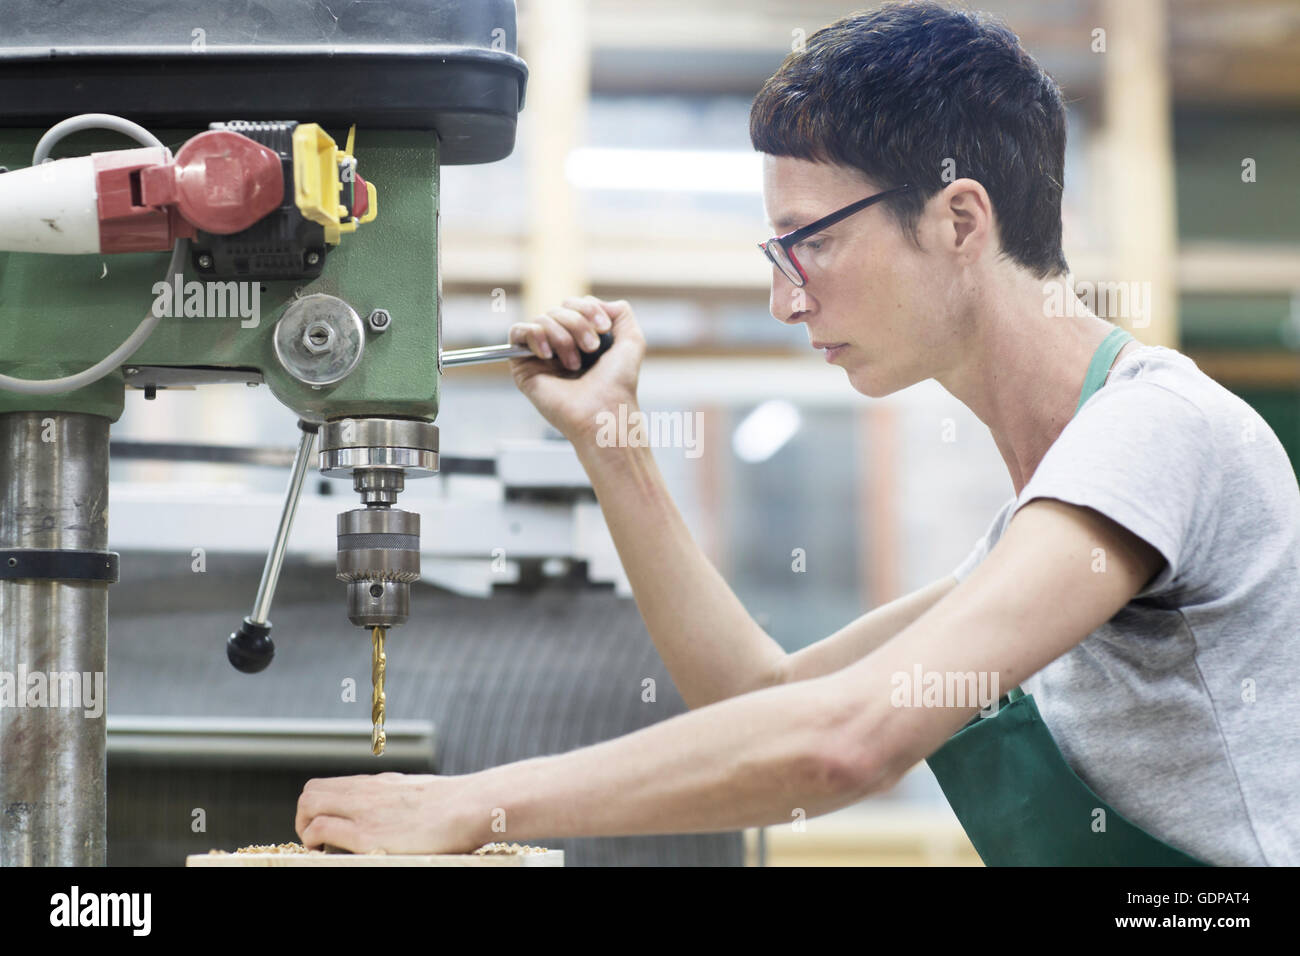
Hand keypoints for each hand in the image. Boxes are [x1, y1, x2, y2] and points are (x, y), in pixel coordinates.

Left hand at [295, 772, 481, 854]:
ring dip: (304, 826)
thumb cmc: (456, 806)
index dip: (320, 807)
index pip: (331, 786)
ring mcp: (364, 811)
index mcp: (380, 785)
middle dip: (304, 815)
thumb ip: (401, 801)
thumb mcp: (422, 795)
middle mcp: (366, 792)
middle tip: (317, 839)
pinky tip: (325, 852)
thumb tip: (401, 815)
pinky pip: (320, 829)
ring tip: (319, 847)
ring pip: (308, 803)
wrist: (471, 806)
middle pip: (312, 790)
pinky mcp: (366, 834)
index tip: (329, 827)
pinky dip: (312, 840)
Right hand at [508, 296, 645, 442]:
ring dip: (562, 336)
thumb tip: (601, 302)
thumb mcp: (632, 341)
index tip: (603, 328)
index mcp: (582, 338)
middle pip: (558, 309)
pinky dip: (534, 335)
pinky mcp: (523, 366)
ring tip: (573, 363)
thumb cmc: (618, 384)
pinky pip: (517, 331)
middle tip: (591, 349)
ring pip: (542, 318)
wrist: (604, 410)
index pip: (574, 304)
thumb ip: (622, 313)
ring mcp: (541, 355)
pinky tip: (547, 354)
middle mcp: (560, 344)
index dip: (588, 309)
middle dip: (577, 324)